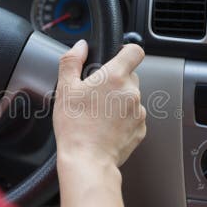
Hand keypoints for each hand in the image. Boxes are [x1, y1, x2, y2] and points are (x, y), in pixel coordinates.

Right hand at [53, 40, 145, 173]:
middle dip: (115, 80)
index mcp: (115, 77)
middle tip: (96, 93)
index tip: (116, 56)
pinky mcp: (140, 130)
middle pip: (130, 76)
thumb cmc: (75, 127)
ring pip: (131, 98)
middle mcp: (132, 92)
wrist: (87, 160)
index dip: (126, 50)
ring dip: (119, 101)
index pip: (134, 51)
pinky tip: (106, 127)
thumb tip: (80, 46)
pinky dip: (123, 119)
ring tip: (99, 114)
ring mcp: (139, 112)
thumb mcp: (65, 89)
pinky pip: (133, 117)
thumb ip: (72, 61)